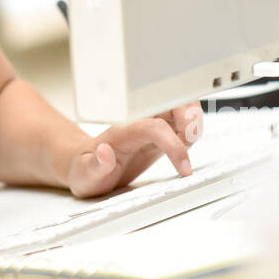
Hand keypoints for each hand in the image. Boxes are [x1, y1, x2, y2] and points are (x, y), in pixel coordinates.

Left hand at [64, 102, 203, 199]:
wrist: (86, 167)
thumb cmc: (86, 170)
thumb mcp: (85, 176)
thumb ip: (95, 166)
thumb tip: (104, 152)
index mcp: (122, 131)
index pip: (154, 127)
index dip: (173, 144)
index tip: (184, 168)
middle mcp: (138, 122)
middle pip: (170, 102)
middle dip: (190, 116)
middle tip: (192, 141)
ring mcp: (149, 124)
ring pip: (180, 107)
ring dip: (193, 122)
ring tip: (189, 146)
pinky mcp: (158, 132)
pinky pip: (181, 121)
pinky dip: (191, 129)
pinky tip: (186, 147)